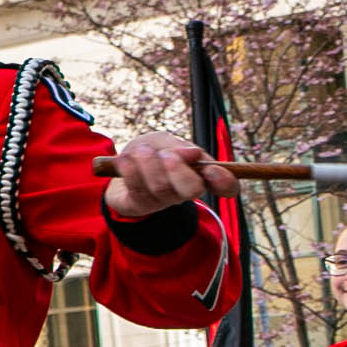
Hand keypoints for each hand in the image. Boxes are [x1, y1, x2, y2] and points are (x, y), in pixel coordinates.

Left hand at [105, 131, 234, 219]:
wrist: (120, 166)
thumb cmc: (150, 152)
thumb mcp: (164, 141)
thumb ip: (178, 145)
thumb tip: (193, 154)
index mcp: (200, 174)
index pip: (226, 186)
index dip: (225, 182)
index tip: (213, 170)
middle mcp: (184, 192)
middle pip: (192, 190)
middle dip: (179, 170)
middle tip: (167, 155)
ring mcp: (162, 201)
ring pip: (161, 187)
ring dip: (149, 163)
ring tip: (140, 150)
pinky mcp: (139, 205)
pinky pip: (137, 190)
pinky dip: (129, 170)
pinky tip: (123, 159)